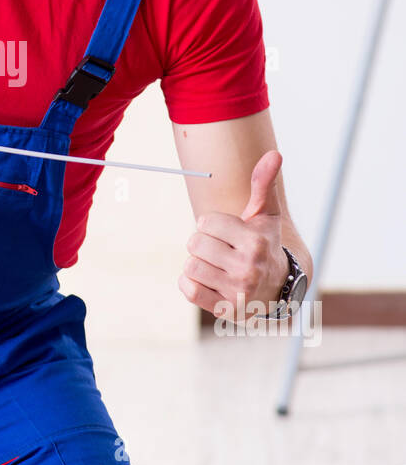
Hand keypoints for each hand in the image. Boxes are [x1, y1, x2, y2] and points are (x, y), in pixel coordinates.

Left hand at [178, 149, 289, 316]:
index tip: (227, 234)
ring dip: (198, 264)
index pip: (205, 222)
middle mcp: (248, 268)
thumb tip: (274, 153)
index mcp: (255, 242)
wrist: (276, 289)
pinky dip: (191, 284)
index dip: (211, 225)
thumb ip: (264, 184)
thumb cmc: (264, 244)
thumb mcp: (265, 215)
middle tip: (221, 251)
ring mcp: (237, 292)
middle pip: (195, 244)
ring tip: (216, 266)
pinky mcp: (226, 311)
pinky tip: (209, 281)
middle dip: (203, 244)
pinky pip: (189, 290)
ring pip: (190, 266)